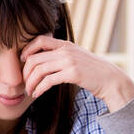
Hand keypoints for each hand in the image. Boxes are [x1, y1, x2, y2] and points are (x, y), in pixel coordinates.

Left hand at [19, 35, 133, 111]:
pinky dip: (39, 88)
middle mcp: (66, 51)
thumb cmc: (93, 71)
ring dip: (31, 82)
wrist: (110, 79)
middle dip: (25, 72)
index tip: (23, 61)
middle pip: (35, 58)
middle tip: (24, 82)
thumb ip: (63, 55)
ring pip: (39, 70)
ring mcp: (69, 61)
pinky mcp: (72, 74)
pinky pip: (48, 80)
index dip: (27, 49)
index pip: (40, 40)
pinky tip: (37, 94)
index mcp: (66, 45)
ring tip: (30, 91)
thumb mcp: (77, 57)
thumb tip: (45, 59)